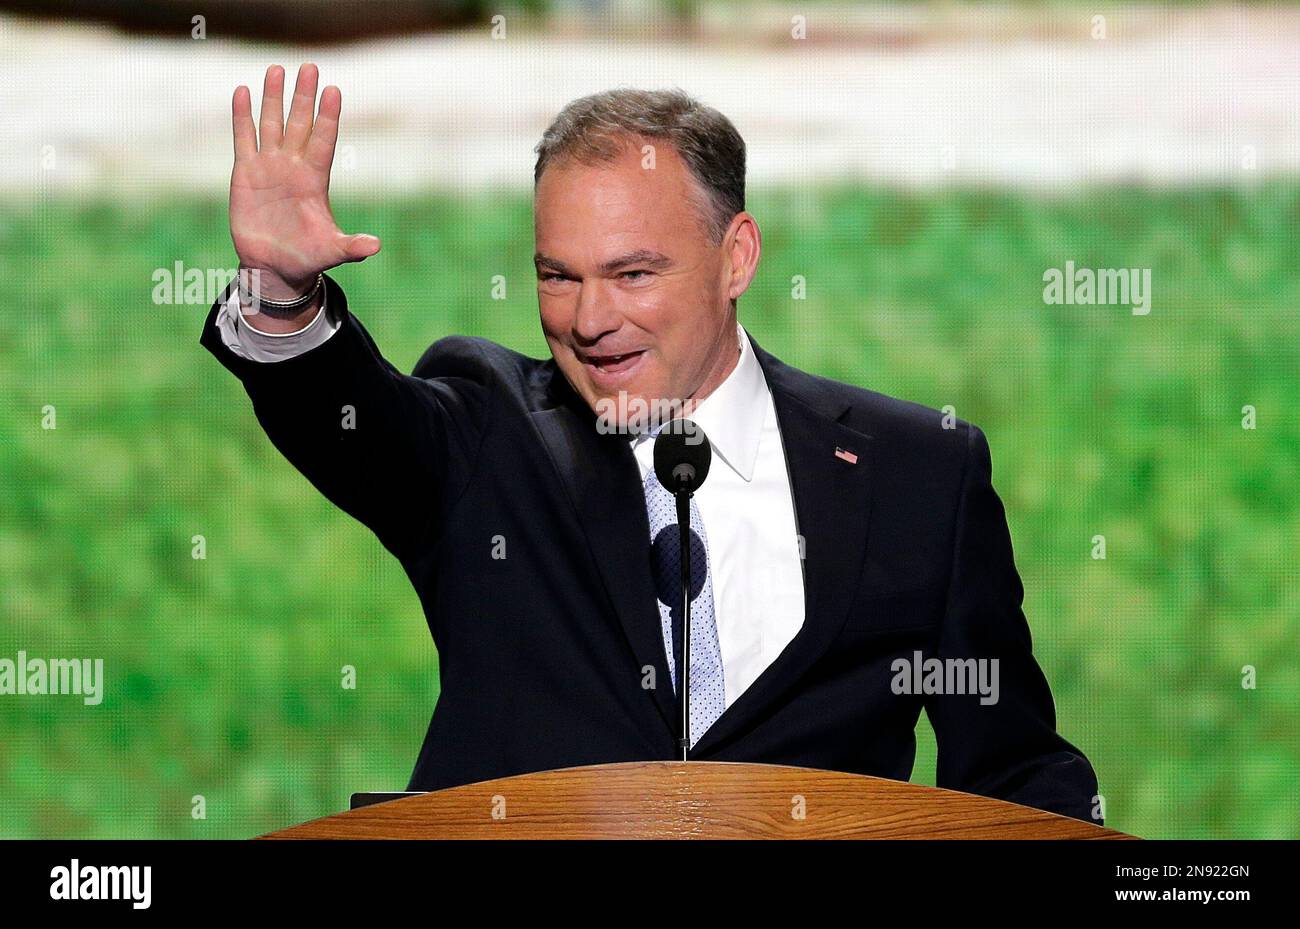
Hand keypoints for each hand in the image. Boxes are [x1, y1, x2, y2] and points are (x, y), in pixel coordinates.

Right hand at [230, 63, 379, 300]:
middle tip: (310, 67)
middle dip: (304, 96)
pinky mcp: (245, 172)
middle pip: (300, 124)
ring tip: (276, 69)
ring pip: (272, 124)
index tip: (334, 90)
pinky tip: (243, 91)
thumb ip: (352, 246)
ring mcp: (269, 166)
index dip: (327, 117)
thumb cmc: (307, 258)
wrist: (275, 266)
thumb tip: (375, 246)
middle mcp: (293, 167)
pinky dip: (242, 116)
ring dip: (274, 98)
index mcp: (315, 180)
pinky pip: (244, 138)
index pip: (323, 141)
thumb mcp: (332, 251)